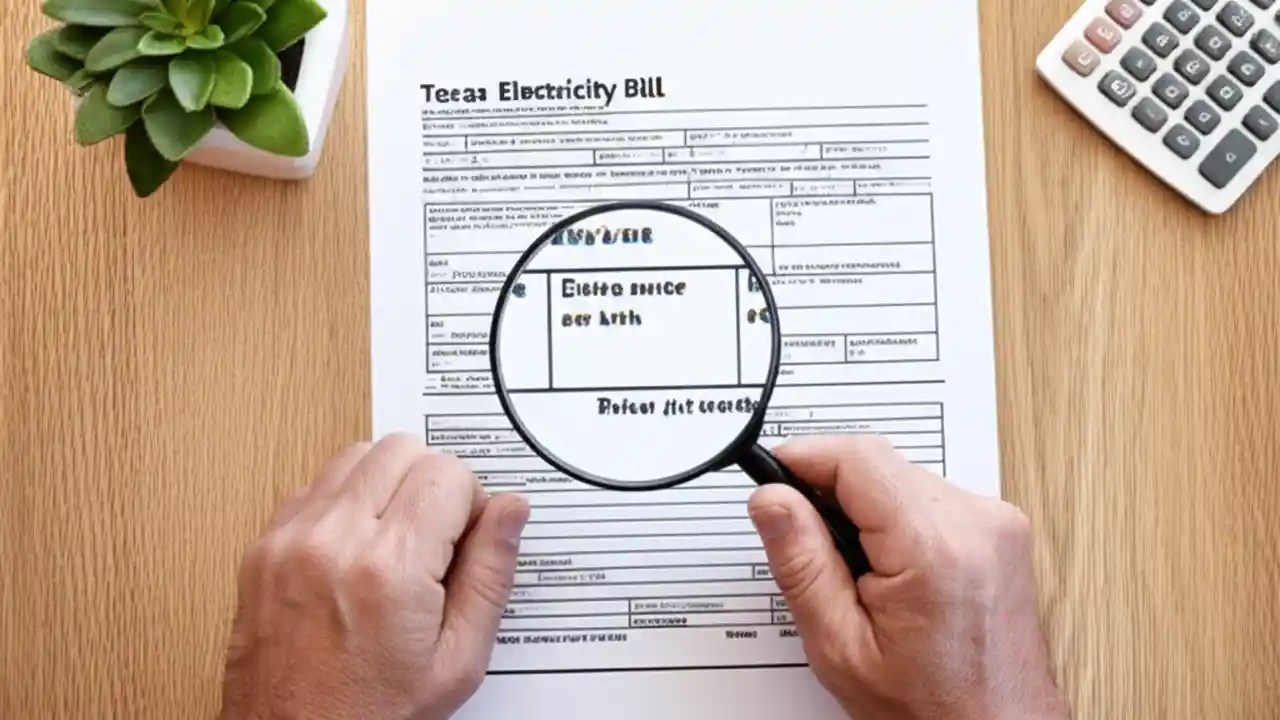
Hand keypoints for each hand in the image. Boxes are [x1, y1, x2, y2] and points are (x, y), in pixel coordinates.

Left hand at [219, 434, 530, 719]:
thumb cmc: (369, 715)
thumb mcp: (457, 661)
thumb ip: (491, 576)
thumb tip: (510, 511)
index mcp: (389, 571)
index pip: (448, 473)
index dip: (472, 502)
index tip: (467, 538)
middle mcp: (333, 543)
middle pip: (403, 449)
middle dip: (433, 483)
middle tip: (437, 537)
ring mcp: (290, 540)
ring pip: (357, 453)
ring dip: (388, 483)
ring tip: (398, 539)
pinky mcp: (263, 546)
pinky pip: (315, 484)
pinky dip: (345, 500)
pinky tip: (359, 544)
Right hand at [747, 436, 1069, 719]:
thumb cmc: (931, 709)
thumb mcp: (841, 646)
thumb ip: (802, 563)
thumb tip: (770, 500)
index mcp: (936, 550)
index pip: (858, 459)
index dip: (805, 456)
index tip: (772, 474)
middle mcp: (977, 524)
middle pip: (880, 464)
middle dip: (833, 492)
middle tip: (811, 545)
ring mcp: (997, 523)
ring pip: (904, 476)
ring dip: (868, 507)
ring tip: (858, 571)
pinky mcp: (1002, 529)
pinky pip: (932, 496)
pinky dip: (900, 519)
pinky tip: (892, 568)